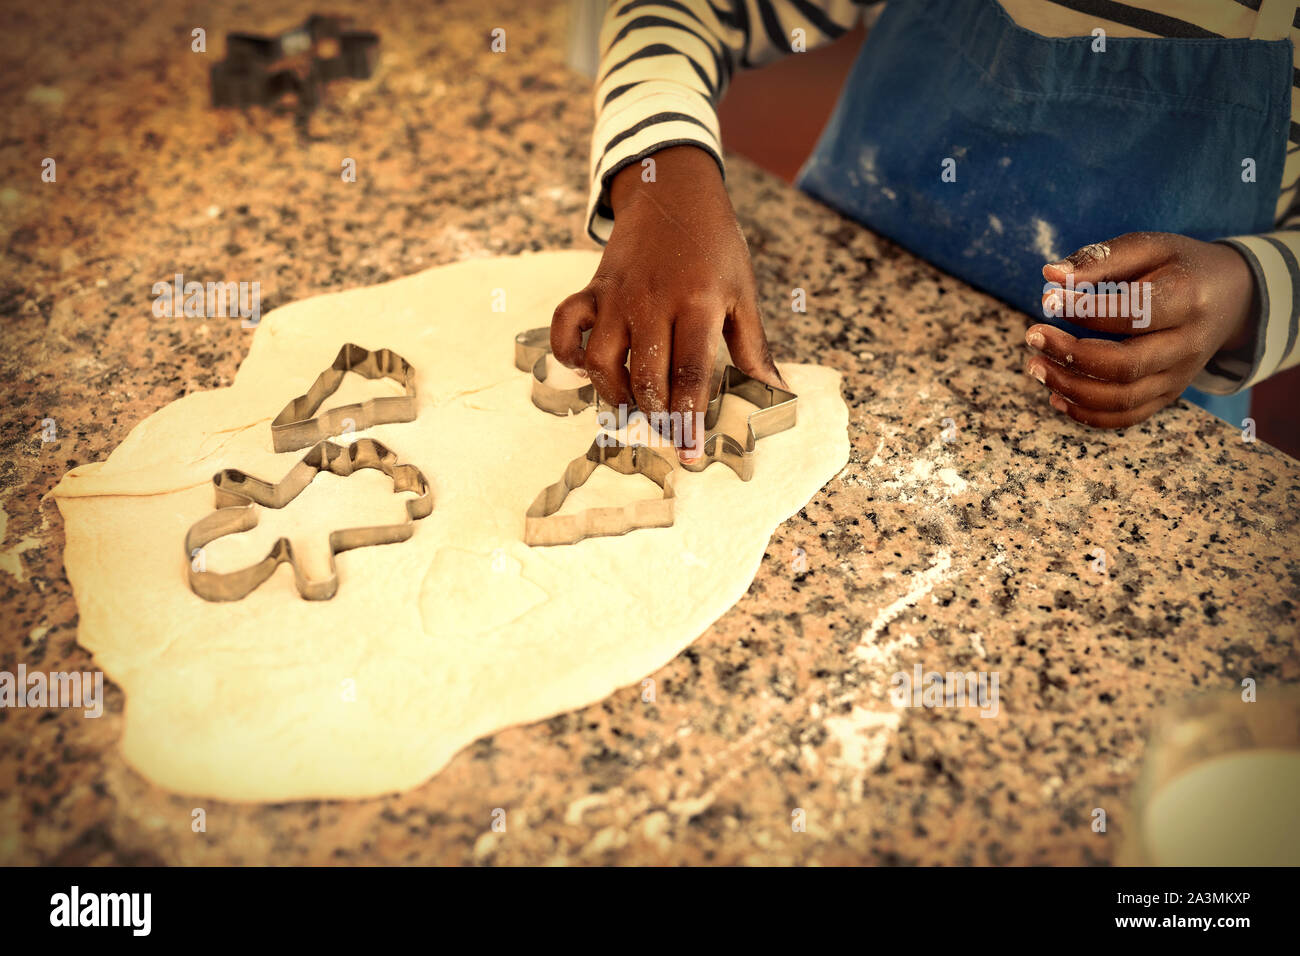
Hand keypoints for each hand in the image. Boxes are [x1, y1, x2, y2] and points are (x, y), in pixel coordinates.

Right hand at [550, 145, 785, 461]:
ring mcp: (618, 296)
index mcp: (699, 304)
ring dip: (617, 396)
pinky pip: (566, 328)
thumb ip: (754, 348)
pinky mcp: (593, 289)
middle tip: (668, 435)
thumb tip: (777, 394)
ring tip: (636, 405)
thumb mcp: (743, 293)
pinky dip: (569, 354)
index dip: (689, 422)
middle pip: (647, 379)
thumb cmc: (716, 247)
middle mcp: (653, 302)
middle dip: (657, 418)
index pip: (691, 376)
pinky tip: (588, 368)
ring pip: (603, 364)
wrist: (674, 193)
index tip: (692, 454)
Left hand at [1025, 232, 1257, 427]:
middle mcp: (1187, 345)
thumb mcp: (1150, 247)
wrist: (1231, 297)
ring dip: (1070, 388)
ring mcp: (1179, 376)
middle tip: (1032, 336)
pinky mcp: (1168, 394)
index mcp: (1187, 300)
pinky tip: (1056, 397)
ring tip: (1035, 367)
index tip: (1048, 299)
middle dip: (1070, 355)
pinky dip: (1088, 414)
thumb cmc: (1181, 267)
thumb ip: (1101, 259)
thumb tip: (1050, 274)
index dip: (1084, 310)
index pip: (1131, 315)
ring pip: (1122, 398)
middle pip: (1124, 366)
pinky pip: (1127, 416)